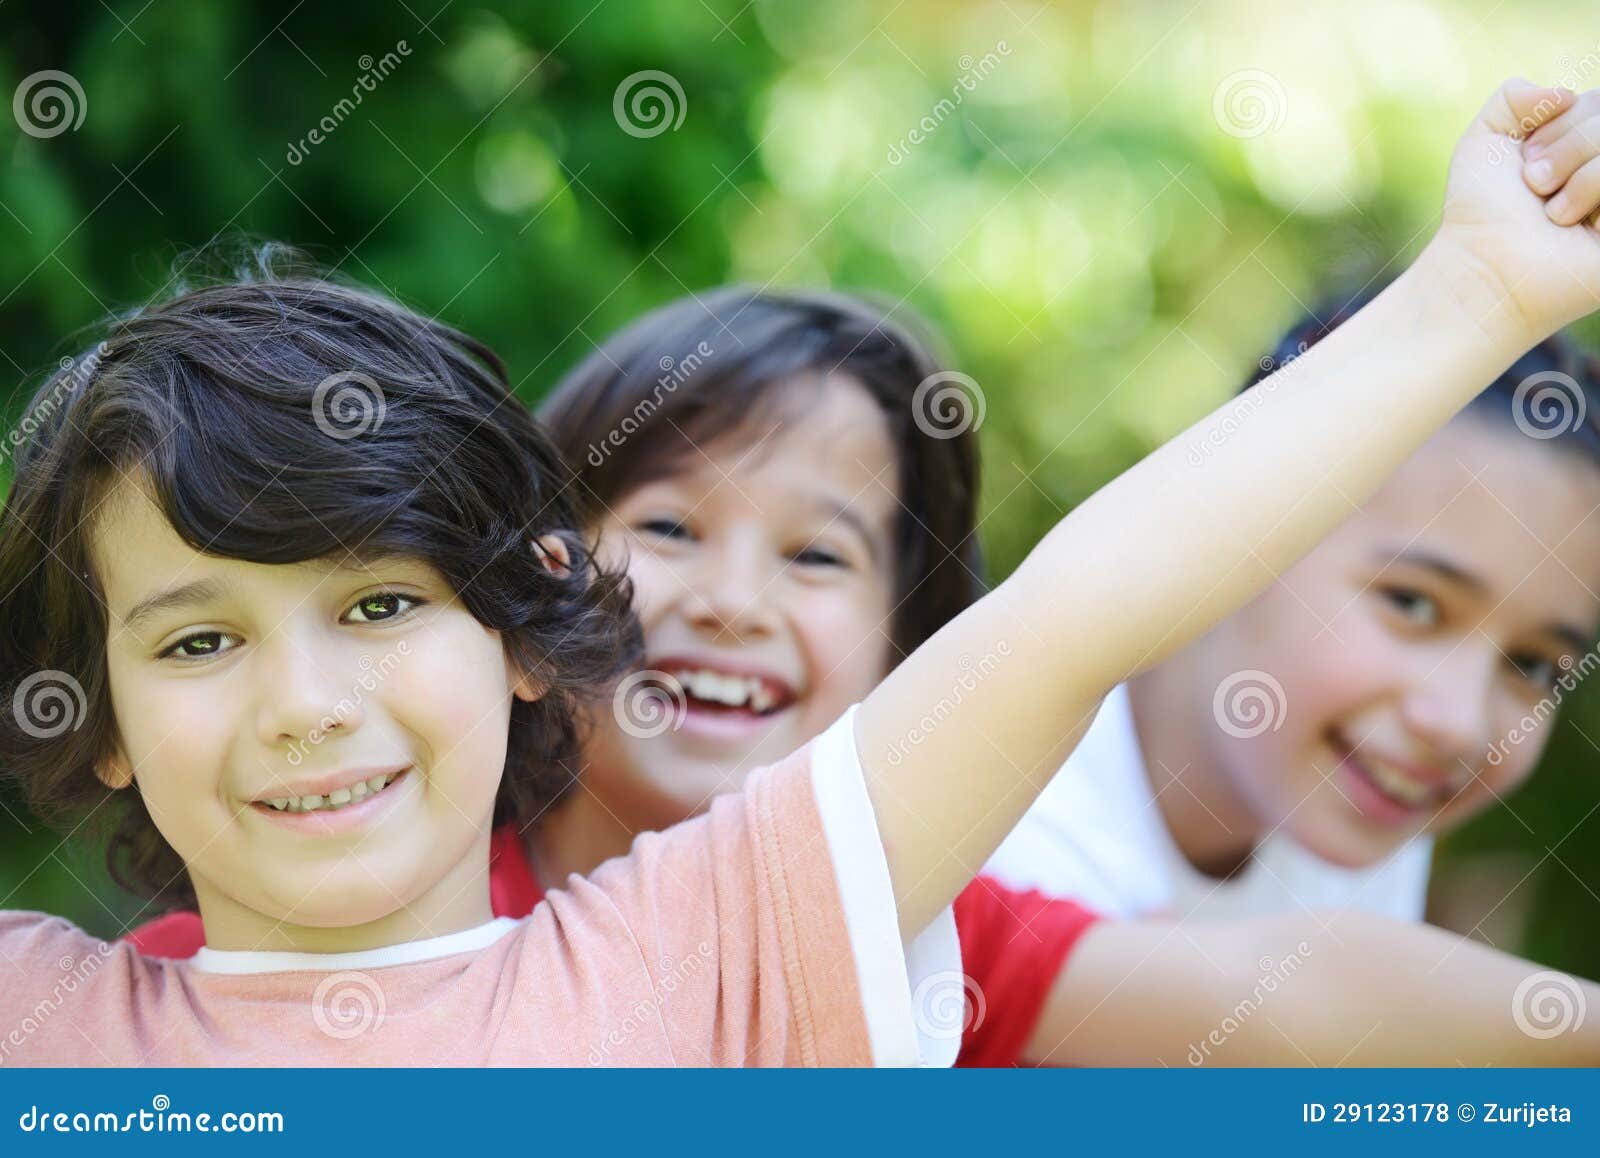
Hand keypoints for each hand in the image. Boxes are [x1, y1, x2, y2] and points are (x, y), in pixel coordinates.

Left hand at [1430, 78, 1599, 346]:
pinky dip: (1596, 193)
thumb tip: (1566, 93)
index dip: (1559, 125)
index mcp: (1585, 147)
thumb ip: (1513, 97)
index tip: (1525, 163)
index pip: (1599, 101)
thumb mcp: (1485, 140)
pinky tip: (1577, 226)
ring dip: (1580, 177)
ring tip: (1553, 214)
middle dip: (1567, 147)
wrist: (1482, 268)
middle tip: (1535, 186)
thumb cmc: (1481, 211)